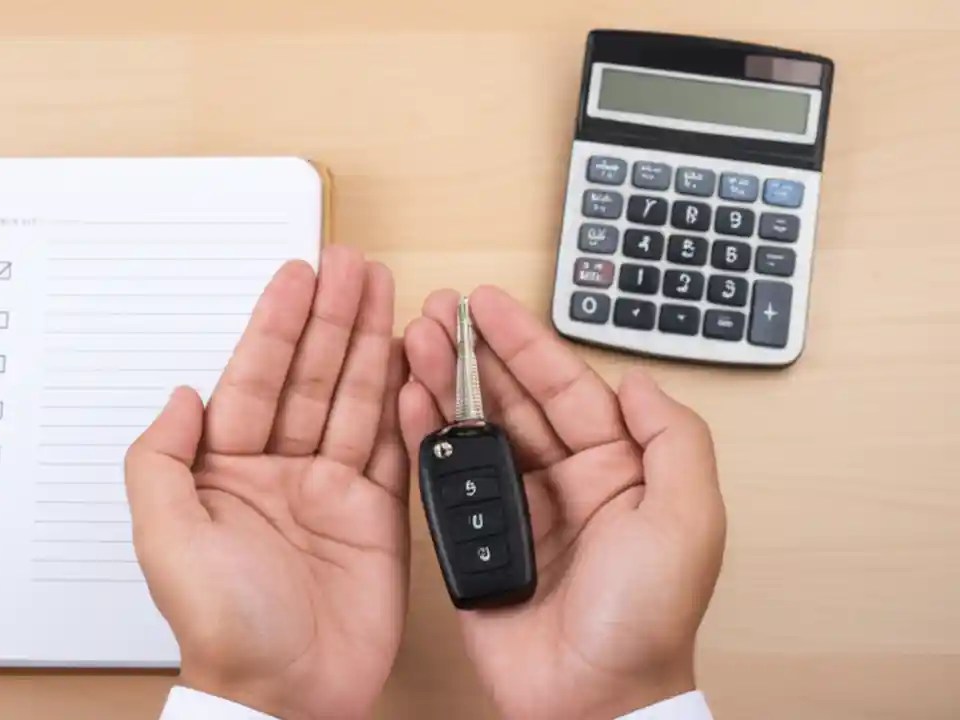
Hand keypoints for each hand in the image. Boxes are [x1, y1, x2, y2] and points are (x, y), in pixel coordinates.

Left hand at [125, 247, 406, 719]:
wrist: (286, 692)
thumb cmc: (222, 628)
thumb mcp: (163, 536)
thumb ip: (160, 457)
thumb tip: (182, 395)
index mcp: (224, 471)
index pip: (255, 377)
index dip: (277, 323)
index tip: (297, 276)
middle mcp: (278, 472)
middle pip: (310, 376)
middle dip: (332, 316)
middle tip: (351, 264)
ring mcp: (330, 491)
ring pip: (354, 398)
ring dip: (369, 342)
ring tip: (384, 289)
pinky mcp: (375, 515)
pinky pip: (392, 443)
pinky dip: (404, 398)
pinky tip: (409, 357)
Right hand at [401, 286, 725, 719]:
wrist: (590, 700)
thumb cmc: (647, 620)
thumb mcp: (688, 520)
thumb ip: (673, 439)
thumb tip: (637, 379)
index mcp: (618, 469)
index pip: (566, 386)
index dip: (525, 341)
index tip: (489, 304)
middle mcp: (566, 481)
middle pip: (513, 398)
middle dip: (472, 351)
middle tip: (436, 312)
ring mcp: (518, 510)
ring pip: (476, 429)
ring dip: (443, 383)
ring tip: (410, 342)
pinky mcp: (478, 542)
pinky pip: (446, 478)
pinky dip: (424, 436)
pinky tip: (405, 401)